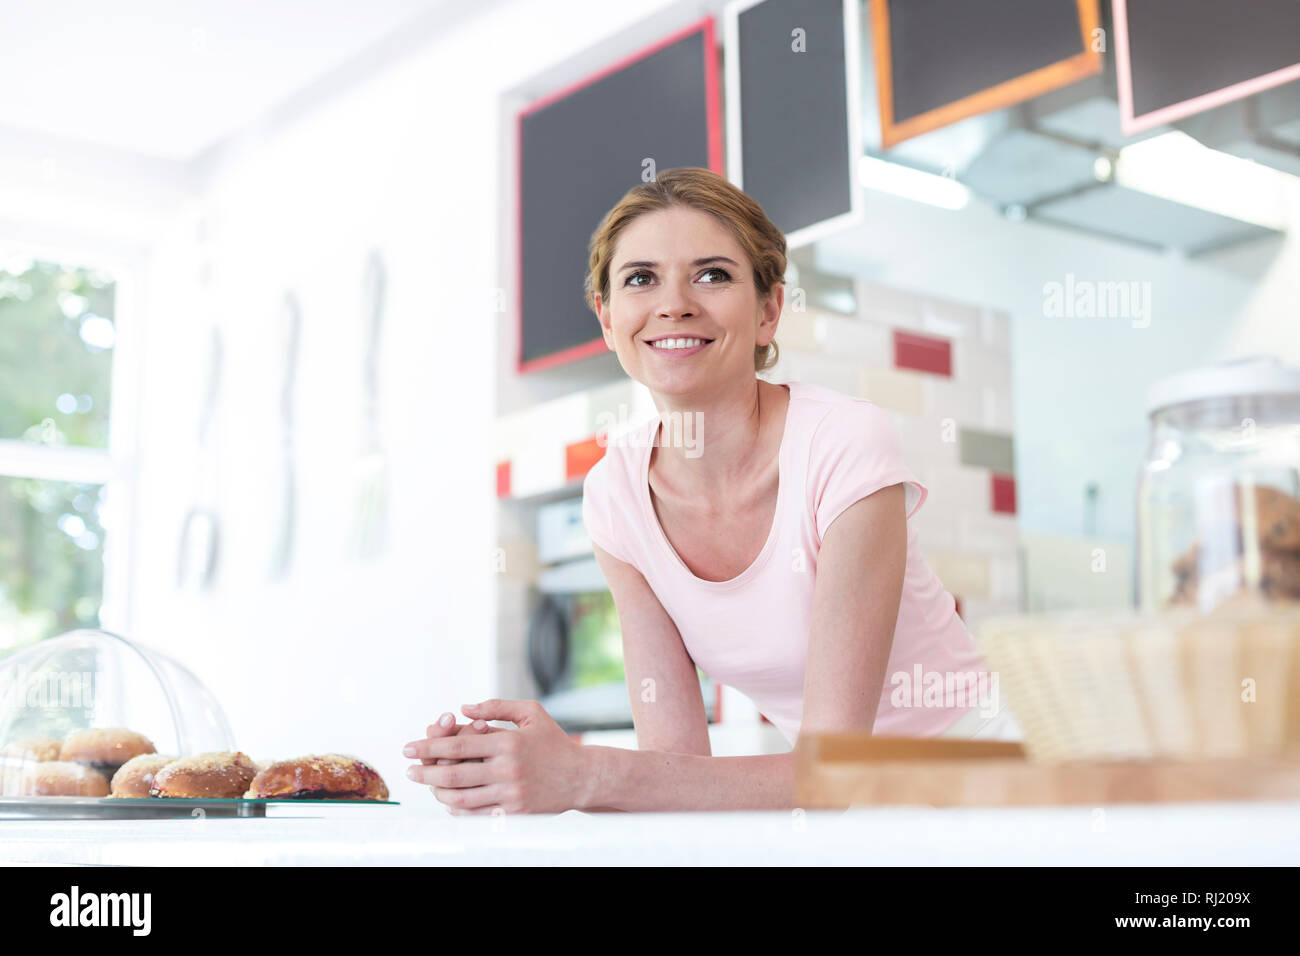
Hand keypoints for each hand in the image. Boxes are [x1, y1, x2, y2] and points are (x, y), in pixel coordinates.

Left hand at [403, 699, 589, 814]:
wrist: (581, 777)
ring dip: (438, 791)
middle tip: (409, 770)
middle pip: (454, 773)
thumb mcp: (531, 713)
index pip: (458, 745)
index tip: (410, 748)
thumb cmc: (553, 742)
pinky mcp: (515, 812)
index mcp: (508, 742)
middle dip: (425, 771)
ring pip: (461, 797)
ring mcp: (511, 793)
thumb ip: (496, 707)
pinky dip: (457, 809)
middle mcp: (507, 769)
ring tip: (427, 784)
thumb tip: (463, 708)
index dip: (429, 746)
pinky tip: (448, 801)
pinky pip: (477, 814)